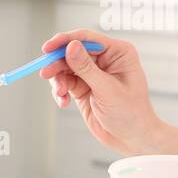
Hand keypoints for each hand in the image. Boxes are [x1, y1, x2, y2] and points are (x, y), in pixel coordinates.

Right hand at [37, 30, 162, 154]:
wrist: (131, 138)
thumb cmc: (130, 114)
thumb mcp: (107, 90)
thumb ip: (87, 68)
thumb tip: (70, 46)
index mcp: (118, 53)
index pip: (88, 38)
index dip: (66, 40)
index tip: (48, 48)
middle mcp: (105, 59)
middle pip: (73, 51)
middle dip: (58, 62)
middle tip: (45, 73)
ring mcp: (93, 73)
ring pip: (66, 66)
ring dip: (58, 79)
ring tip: (59, 93)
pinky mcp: (84, 86)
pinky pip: (65, 81)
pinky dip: (60, 90)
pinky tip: (63, 102)